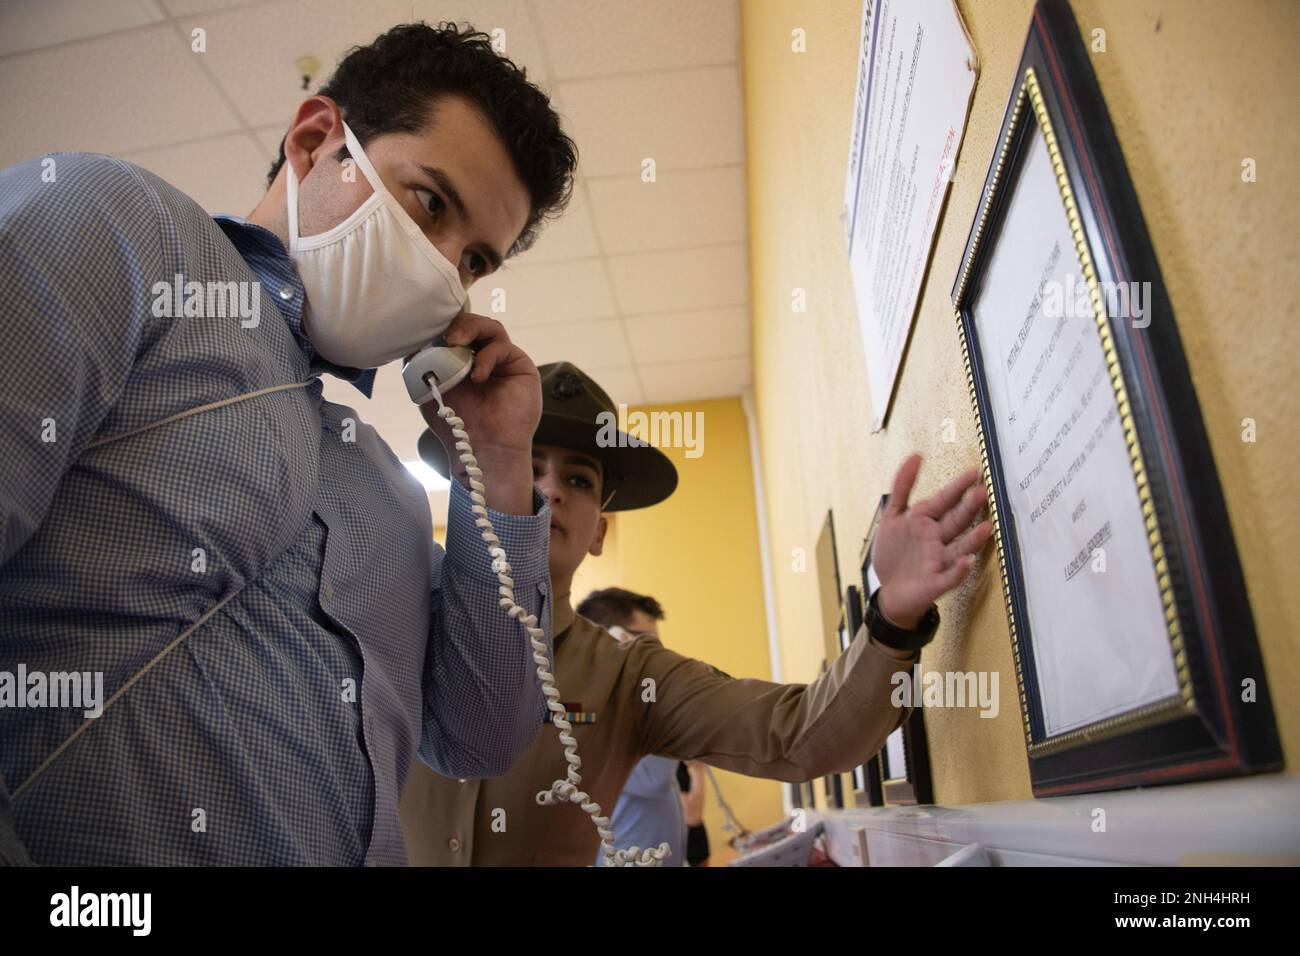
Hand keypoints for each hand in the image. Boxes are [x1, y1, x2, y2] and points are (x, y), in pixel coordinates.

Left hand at [419, 311, 540, 514]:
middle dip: (457, 325)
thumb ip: (423, 364)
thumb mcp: (430, 389)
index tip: (430, 330)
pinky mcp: (520, 365)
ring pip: (490, 328)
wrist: (483, 447)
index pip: (455, 331)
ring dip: (471, 329)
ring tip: (456, 342)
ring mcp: (502, 360)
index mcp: (462, 360)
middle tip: (446, 337)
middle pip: (472, 324)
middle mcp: (483, 357)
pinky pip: (502, 347)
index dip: (444, 326)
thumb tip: (415, 340)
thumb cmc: (457, 423)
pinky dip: (486, 357)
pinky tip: (477, 376)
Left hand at [873, 454, 992, 628]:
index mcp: (926, 522)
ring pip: (961, 547)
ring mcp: (939, 561)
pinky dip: (959, 570)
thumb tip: (915, 455)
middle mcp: (937, 540)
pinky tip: (966, 561)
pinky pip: (951, 577)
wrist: (890, 592)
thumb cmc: (894, 554)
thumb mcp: (892, 516)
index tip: (975, 471)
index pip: (944, 501)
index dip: (958, 487)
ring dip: (974, 538)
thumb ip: (902, 486)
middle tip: (983, 492)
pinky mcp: (936, 583)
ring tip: (987, 526)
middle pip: (956, 521)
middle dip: (969, 507)